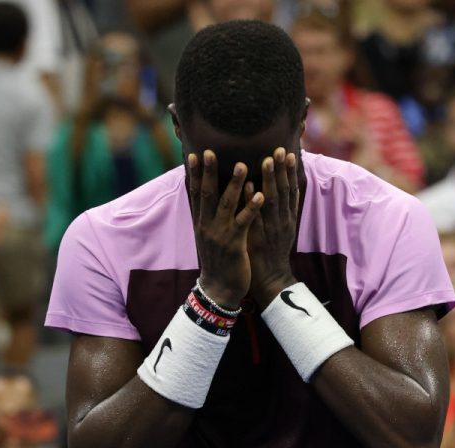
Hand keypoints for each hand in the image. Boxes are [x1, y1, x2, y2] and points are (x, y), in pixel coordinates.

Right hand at [188, 150, 263, 308]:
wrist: (219, 290)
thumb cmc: (218, 260)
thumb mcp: (209, 236)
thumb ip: (209, 216)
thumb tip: (210, 197)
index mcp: (201, 222)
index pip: (195, 193)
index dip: (194, 173)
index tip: (194, 154)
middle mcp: (207, 225)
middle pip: (206, 193)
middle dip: (208, 172)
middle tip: (210, 151)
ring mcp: (219, 234)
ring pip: (226, 204)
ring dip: (234, 184)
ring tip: (242, 164)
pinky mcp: (234, 244)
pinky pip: (244, 222)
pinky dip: (252, 207)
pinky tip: (260, 194)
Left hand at [246, 148, 298, 307]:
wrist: (272, 282)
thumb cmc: (272, 253)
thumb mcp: (280, 229)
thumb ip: (279, 211)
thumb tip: (276, 189)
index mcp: (288, 218)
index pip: (291, 190)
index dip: (290, 172)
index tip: (289, 152)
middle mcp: (283, 222)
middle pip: (284, 191)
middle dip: (282, 170)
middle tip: (280, 149)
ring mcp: (272, 230)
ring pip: (272, 201)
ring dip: (270, 180)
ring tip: (266, 160)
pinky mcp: (259, 239)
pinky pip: (256, 216)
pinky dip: (253, 201)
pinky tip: (249, 186)